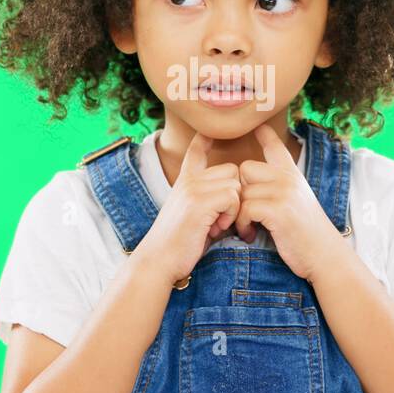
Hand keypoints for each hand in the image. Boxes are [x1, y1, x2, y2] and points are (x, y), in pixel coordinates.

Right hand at [135, 131, 241, 286]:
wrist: (159, 260)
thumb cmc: (179, 245)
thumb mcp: (192, 215)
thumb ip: (208, 201)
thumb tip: (232, 197)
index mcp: (184, 182)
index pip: (196, 152)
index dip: (204, 139)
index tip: (209, 132)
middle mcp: (188, 180)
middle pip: (232, 170)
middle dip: (235, 194)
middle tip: (221, 219)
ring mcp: (193, 189)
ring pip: (235, 183)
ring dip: (234, 207)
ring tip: (217, 225)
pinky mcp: (199, 202)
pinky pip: (232, 197)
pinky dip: (231, 215)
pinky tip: (216, 228)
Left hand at [234, 124, 349, 281]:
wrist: (324, 255)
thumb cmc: (305, 234)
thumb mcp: (297, 202)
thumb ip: (279, 188)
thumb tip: (250, 181)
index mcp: (292, 174)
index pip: (276, 147)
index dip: (264, 134)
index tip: (257, 125)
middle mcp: (289, 178)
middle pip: (245, 169)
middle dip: (240, 192)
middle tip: (245, 214)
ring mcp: (285, 192)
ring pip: (242, 191)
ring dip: (239, 213)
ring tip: (248, 229)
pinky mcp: (279, 209)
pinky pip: (245, 209)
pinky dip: (242, 224)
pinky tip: (250, 235)